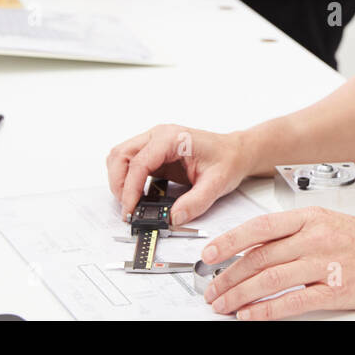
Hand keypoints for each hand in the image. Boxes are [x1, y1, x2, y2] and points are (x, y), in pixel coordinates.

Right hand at [106, 123, 249, 224]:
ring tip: (130, 203)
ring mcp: (154, 143)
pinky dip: (126, 180)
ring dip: (119, 181)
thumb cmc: (227, 160)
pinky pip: (129, 164)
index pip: (139, 162)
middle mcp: (159, 136)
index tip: (130, 210)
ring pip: (120, 157)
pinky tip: (137, 196)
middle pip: (121, 155)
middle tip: (127, 208)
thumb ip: (196, 202)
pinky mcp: (154, 154)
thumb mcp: (217, 184)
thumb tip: (174, 217)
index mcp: (172, 138)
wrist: (235, 153)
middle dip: (119, 184)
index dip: (130, 188)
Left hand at [200, 206, 354, 319]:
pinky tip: (251, 316)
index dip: (229, 241)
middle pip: (259, 257)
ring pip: (269, 279)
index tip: (209, 254)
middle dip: (228, 276)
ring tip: (224, 305)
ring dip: (240, 295)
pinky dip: (266, 311)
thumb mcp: (327, 223)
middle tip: (212, 290)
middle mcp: (316, 237)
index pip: (260, 227)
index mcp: (311, 217)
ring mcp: (325, 264)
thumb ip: (293, 232)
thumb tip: (253, 247)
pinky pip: (292, 302)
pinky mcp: (335, 290)